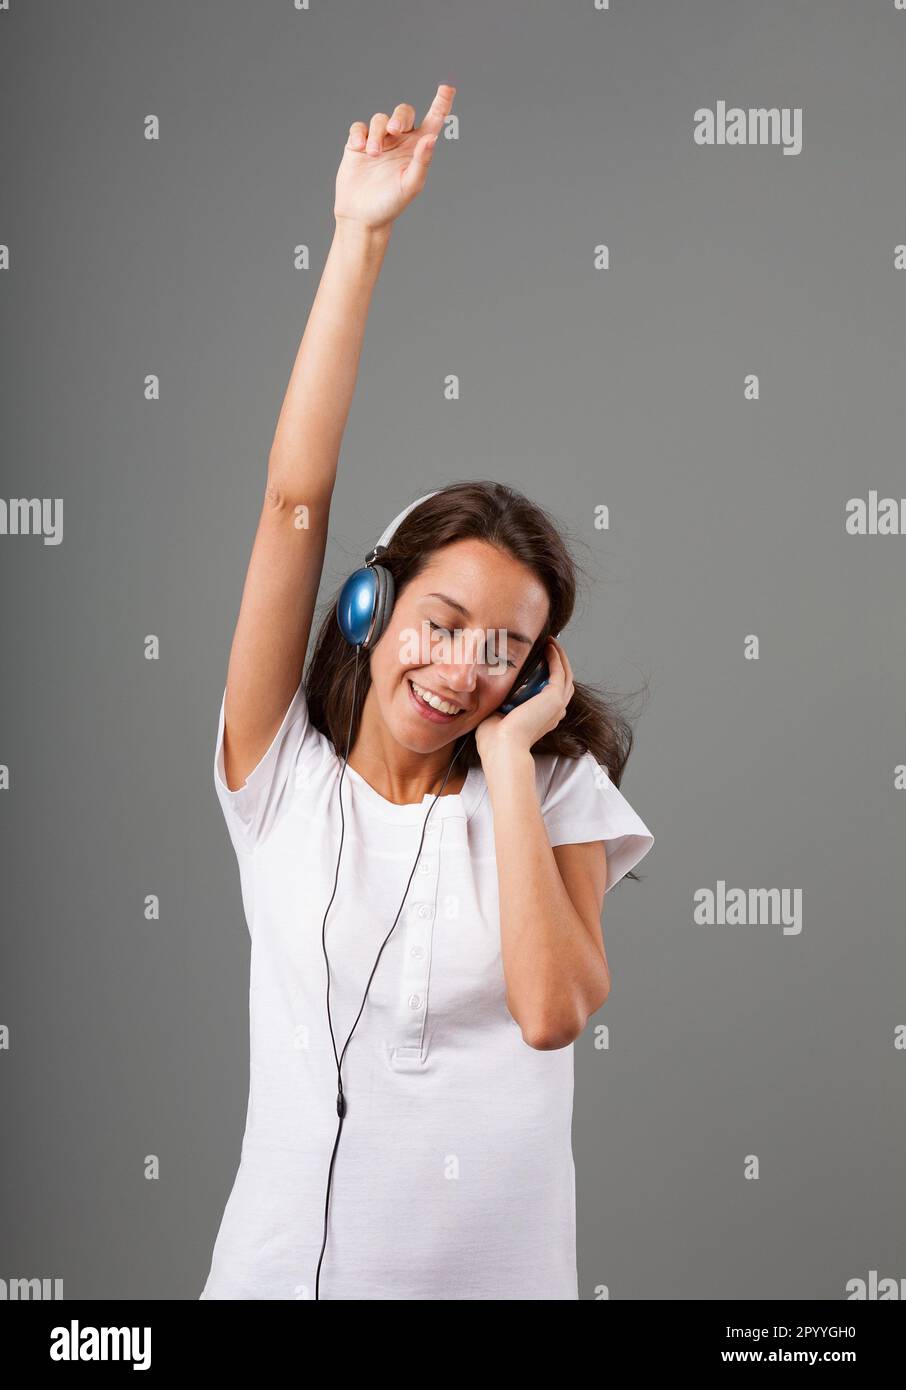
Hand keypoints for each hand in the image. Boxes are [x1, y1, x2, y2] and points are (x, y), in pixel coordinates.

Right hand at [334, 84, 455, 231]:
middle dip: (400, 116)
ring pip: (380, 119)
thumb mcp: (410, 185)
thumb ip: (422, 161)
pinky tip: (360, 148)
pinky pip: (359, 127)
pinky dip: (360, 134)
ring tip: (373, 154)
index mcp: (417, 149)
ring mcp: (379, 141)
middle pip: (404, 112)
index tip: (447, 87)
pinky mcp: (358, 144)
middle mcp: (400, 142)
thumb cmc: (390, 204)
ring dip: (378, 134)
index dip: (441, 103)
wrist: (362, 216)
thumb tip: (432, 139)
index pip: (433, 120)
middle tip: (395, 130)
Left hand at [474, 636, 575, 765]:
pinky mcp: (554, 698)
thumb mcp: (496, 716)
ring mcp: (556, 705)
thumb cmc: (494, 741)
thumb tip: (485, 690)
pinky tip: (550, 646)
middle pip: (563, 682)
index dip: (549, 676)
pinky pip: (560, 672)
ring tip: (552, 642)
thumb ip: (498, 703)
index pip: (552, 694)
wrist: (501, 747)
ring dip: (560, 657)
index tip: (539, 660)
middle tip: (549, 645)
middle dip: (558, 663)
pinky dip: (557, 658)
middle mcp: (553, 713)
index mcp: (542, 719)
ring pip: (566, 675)